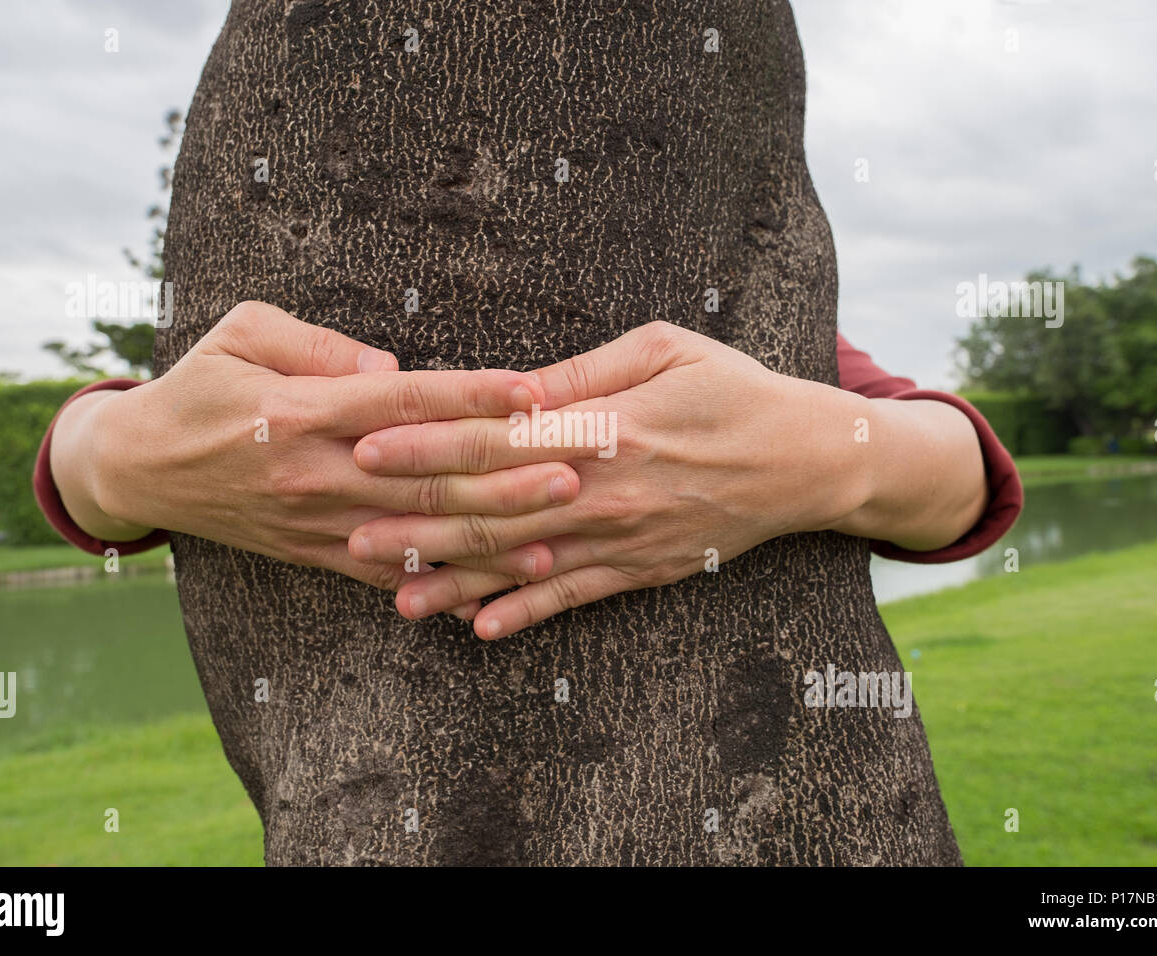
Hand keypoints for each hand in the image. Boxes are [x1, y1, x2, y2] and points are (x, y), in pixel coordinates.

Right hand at [49, 301, 579, 603]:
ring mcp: (318, 523)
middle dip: (506, 473)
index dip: (471, 395)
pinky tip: (497, 582)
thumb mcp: (242, 333)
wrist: (142, 468)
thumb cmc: (201, 387)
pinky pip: (389, 573)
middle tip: (576, 466)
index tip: (532, 391)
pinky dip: (444, 580)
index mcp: (301, 411)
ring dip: (491, 535)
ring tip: (556, 531)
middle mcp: (316, 473)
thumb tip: (389, 367)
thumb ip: (318, 344)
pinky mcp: (316, 555)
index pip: (403, 402)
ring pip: (419, 533)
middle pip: (427, 475)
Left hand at [349, 321, 880, 637]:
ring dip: (457, 583)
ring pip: (524, 564)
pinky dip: (527, 615)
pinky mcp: (643, 569)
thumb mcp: (663, 348)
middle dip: (418, 524)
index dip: (425, 446)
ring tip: (396, 599)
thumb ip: (581, 374)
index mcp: (601, 426)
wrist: (807, 460)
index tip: (365, 450)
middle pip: (493, 509)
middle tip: (350, 536)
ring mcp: (623, 538)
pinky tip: (479, 630)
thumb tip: (513, 390)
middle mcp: (603, 491)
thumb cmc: (732, 389)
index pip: (493, 437)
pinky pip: (575, 598)